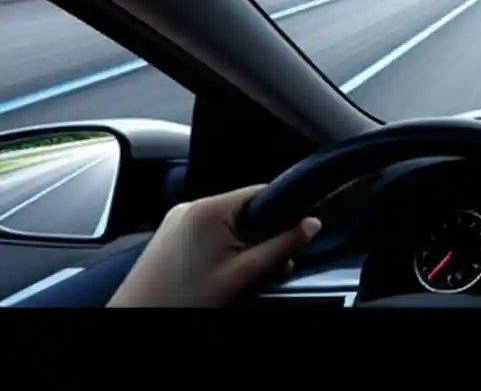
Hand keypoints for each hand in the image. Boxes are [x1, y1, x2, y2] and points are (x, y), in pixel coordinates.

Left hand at [108, 185, 320, 307]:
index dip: (283, 213)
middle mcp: (190, 207)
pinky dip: (222, 249)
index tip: (294, 235)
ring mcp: (176, 220)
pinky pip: (208, 233)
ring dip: (242, 246)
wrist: (140, 315)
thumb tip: (311, 225)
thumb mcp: (244, 273)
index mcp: (209, 209)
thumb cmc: (184, 297)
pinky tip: (221, 273)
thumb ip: (282, 246)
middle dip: (262, 237)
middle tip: (268, 267)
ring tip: (240, 276)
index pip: (262, 192)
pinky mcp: (170, 235)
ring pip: (228, 224)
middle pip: (245, 211)